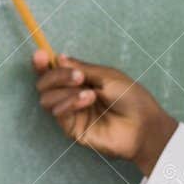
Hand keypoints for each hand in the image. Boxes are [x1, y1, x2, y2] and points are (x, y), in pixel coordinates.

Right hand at [32, 50, 178, 174]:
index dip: (42, 63)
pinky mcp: (72, 128)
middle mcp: (71, 95)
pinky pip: (58, 112)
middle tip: (76, 76)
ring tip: (90, 93)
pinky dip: (69, 102)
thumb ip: (81, 68)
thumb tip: (59, 57)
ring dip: (65, 91)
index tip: (41, 55)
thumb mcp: (107, 76)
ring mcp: (71, 112)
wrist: (142, 124)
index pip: (53, 71)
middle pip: (45, 83)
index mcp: (79, 80)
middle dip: (55, 75)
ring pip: (47, 98)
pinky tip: (87, 100)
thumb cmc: (130, 98)